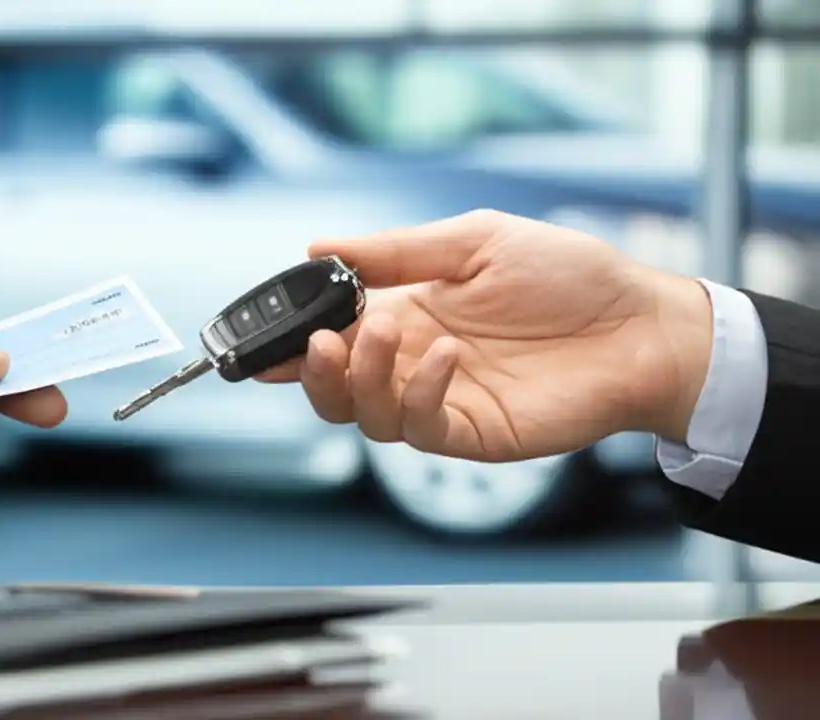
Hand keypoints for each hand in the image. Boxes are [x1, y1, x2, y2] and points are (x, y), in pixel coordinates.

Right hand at [258, 209, 712, 460]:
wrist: (639, 324)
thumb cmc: (566, 276)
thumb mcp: (473, 241)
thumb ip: (394, 250)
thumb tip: (317, 246)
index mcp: (405, 315)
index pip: (330, 335)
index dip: (290, 341)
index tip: (260, 337)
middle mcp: (412, 363)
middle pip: (333, 389)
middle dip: (312, 371)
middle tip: (319, 342)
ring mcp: (440, 401)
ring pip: (366, 415)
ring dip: (359, 378)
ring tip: (382, 334)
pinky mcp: (472, 433)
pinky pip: (423, 427)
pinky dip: (420, 392)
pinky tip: (445, 356)